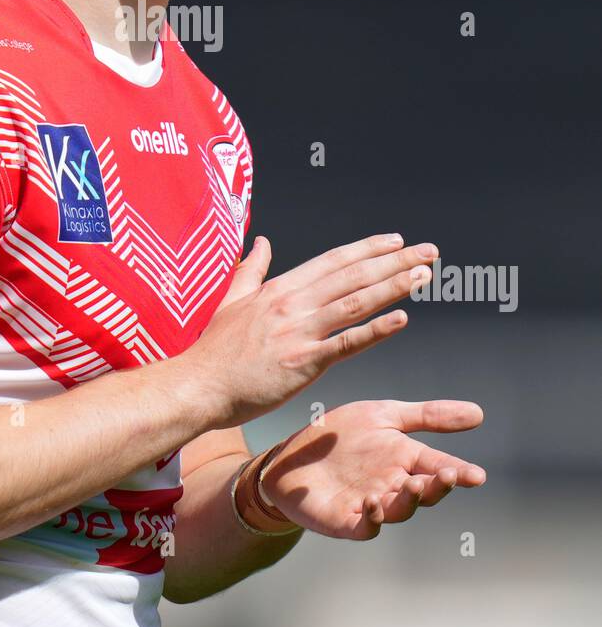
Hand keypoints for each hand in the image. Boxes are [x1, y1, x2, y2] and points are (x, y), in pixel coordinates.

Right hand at [186, 233, 438, 427]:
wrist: (198, 385)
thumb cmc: (214, 350)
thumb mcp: (232, 299)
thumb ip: (251, 269)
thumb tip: (262, 241)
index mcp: (280, 287)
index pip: (334, 260)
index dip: (368, 249)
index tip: (396, 241)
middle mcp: (294, 302)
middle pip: (354, 275)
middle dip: (395, 261)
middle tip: (429, 252)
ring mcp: (299, 331)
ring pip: (356, 302)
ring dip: (394, 287)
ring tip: (424, 276)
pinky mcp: (303, 362)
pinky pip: (346, 343)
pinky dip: (375, 330)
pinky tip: (402, 320)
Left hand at [259, 398, 485, 539]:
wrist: (290, 456)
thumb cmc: (340, 436)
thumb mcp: (383, 415)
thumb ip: (427, 415)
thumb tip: (479, 413)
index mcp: (404, 459)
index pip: (438, 467)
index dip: (459, 473)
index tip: (477, 476)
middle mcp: (393, 485)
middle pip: (423, 492)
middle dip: (438, 487)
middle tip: (449, 475)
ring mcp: (371, 505)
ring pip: (400, 510)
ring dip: (409, 500)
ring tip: (413, 485)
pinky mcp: (346, 520)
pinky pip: (366, 525)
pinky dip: (374, 518)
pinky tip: (374, 501)